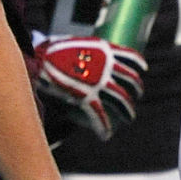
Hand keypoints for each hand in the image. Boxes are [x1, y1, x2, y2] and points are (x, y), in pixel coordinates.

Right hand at [32, 36, 147, 141]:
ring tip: (129, 118)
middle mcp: (106, 65)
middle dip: (136, 90)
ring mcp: (98, 82)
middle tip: (136, 97)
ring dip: (127, 111)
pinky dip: (104, 127)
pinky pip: (101, 115)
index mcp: (104, 50)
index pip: (129, 56)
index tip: (143, 69)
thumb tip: (86, 59)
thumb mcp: (74, 44)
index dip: (139, 63)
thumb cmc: (50, 51)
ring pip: (121, 100)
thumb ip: (84, 53)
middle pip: (130, 80)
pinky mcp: (87, 97)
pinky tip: (106, 135)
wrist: (38, 58)